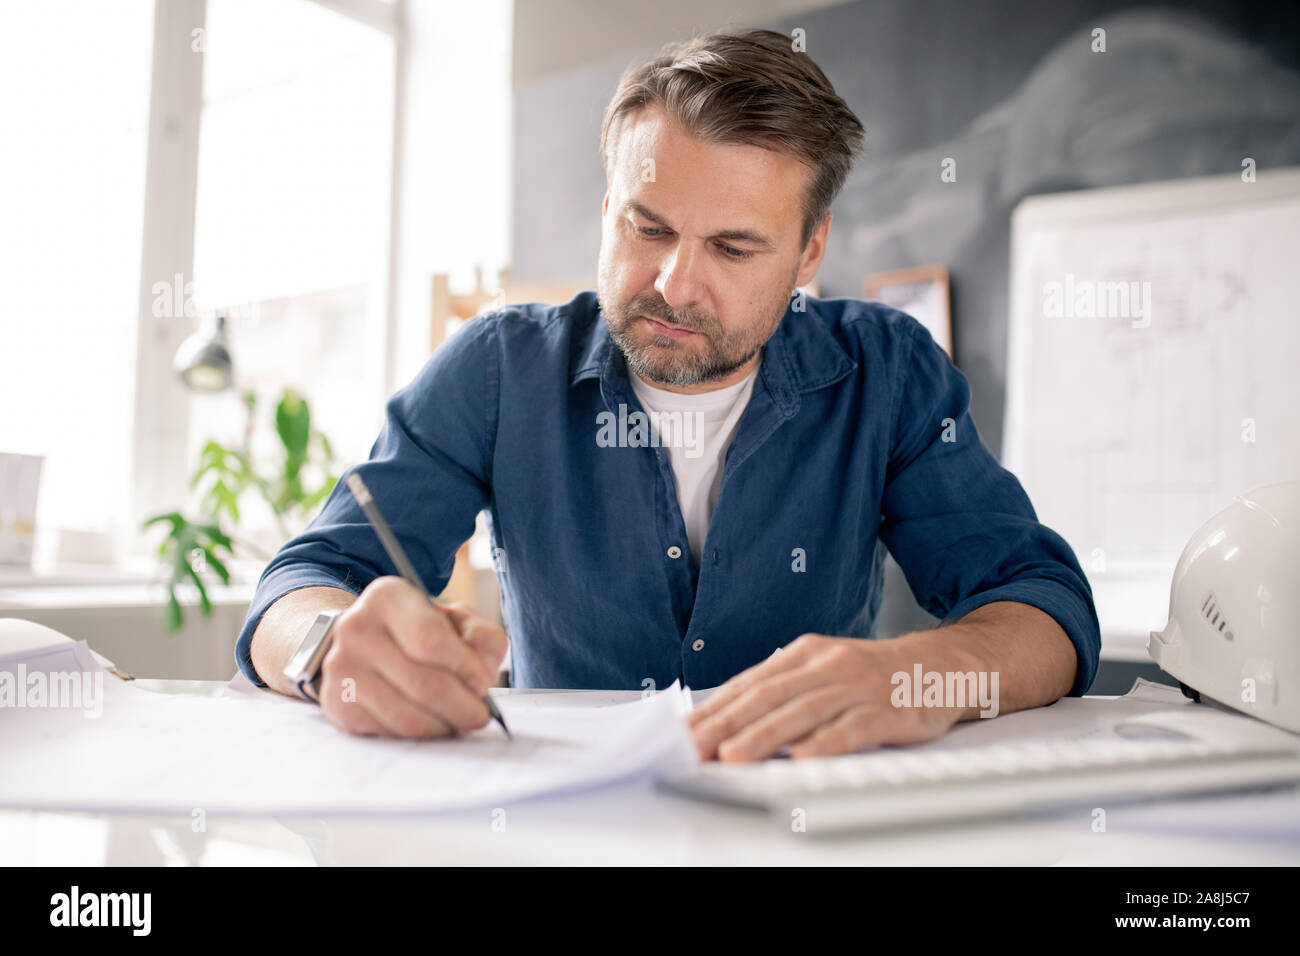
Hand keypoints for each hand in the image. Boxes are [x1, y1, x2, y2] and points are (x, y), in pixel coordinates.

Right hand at [316, 576, 507, 738]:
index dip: (464, 668)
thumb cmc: (420, 632)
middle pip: (422, 684)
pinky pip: (389, 734)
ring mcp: (341, 669)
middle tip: (480, 716)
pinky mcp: (337, 705)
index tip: (484, 684)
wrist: (363, 644)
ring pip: (406, 717)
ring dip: (443, 727)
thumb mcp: (456, 620)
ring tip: (459, 721)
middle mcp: (357, 629)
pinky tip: (430, 724)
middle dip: (462, 707)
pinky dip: (419, 736)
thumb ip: (482, 638)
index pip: (430, 640)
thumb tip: (481, 678)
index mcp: (388, 597)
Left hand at [686, 633, 965, 761]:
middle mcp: (826, 666)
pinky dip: (826, 742)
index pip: (749, 683)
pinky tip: (804, 758)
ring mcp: (856, 686)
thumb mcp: (822, 670)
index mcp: (804, 654)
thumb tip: (727, 719)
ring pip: (803, 711)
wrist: (940, 664)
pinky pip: (852, 727)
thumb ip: (782, 691)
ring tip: (734, 756)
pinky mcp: (886, 709)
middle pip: (768, 696)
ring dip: (765, 735)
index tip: (682, 732)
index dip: (713, 708)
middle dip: (726, 723)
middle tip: (694, 746)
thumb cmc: (872, 675)